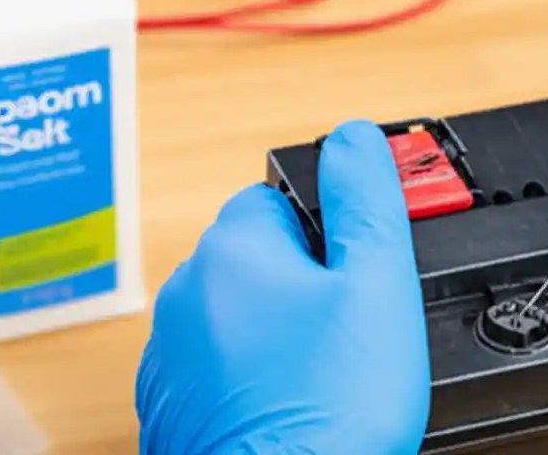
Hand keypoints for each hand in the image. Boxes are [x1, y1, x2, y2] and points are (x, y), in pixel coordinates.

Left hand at [135, 121, 429, 453]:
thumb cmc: (327, 409)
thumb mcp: (377, 283)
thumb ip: (367, 198)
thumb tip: (357, 137)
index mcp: (232, 248)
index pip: (280, 198)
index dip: (331, 233)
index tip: (358, 273)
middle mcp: (186, 294)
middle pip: (260, 259)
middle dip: (305, 286)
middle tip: (351, 332)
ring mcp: (171, 357)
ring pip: (239, 319)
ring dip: (277, 336)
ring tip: (325, 379)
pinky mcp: (170, 409)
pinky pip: (219, 372)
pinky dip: (251, 383)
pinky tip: (293, 410)